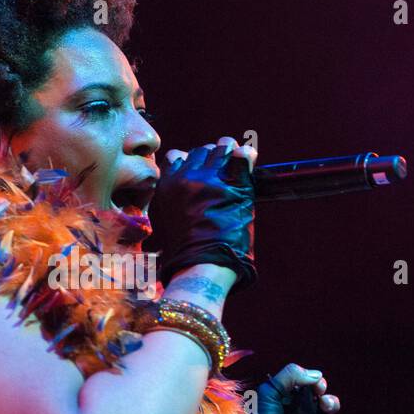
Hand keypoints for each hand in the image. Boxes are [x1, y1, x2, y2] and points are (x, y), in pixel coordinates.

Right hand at [149, 135, 256, 290]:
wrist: (200, 266)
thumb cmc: (182, 254)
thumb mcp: (164, 224)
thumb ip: (170, 202)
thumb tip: (179, 195)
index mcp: (165, 187)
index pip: (175, 156)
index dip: (189, 161)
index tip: (198, 171)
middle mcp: (185, 178)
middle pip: (200, 151)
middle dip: (211, 157)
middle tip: (221, 171)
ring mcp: (209, 179)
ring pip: (220, 147)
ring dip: (229, 151)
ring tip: (236, 160)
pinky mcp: (232, 185)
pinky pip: (241, 156)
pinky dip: (246, 155)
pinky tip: (248, 158)